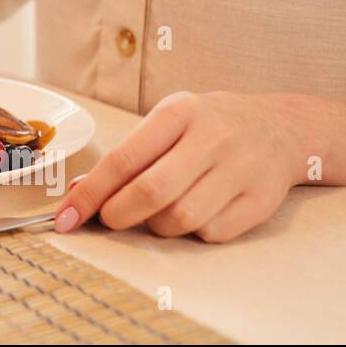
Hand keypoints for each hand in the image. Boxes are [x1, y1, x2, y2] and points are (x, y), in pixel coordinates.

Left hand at [54, 91, 306, 243]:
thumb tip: (80, 193)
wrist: (279, 128)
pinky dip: (191, 233)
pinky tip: (194, 212)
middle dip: (117, 215)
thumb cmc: (206, 126)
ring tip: (156, 211)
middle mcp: (212, 138)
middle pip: (150, 193)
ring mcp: (241, 170)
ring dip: (155, 226)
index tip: (65, 217)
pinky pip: (210, 234)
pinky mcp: (261, 202)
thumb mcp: (165, 123)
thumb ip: (127, 156)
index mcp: (179, 113)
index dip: (89, 194)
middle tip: (108, 219)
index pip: (123, 160)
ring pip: (179, 219)